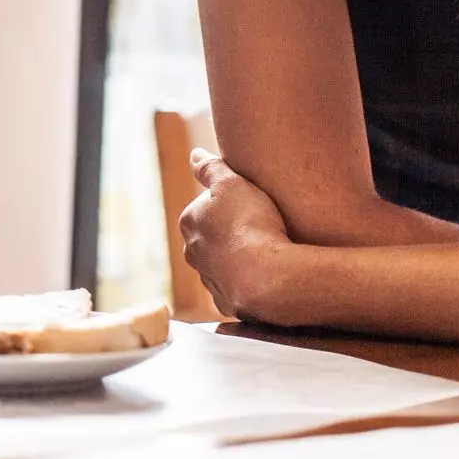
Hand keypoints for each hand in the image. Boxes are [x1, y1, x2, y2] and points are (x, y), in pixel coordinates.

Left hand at [178, 150, 297, 323]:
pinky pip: (236, 288)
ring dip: (238, 258)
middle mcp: (192, 252)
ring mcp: (209, 280)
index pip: (205, 206)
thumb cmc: (251, 224)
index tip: (251, 204)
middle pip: (211, 236)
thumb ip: (211, 168)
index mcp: (189, 222)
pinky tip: (266, 277)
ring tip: (266, 253)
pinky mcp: (227, 303)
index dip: (230, 203)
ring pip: (222, 263)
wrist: (268, 277)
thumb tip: (195, 155)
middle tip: (260, 227)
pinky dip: (248, 283)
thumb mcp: (232, 184)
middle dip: (230, 232)